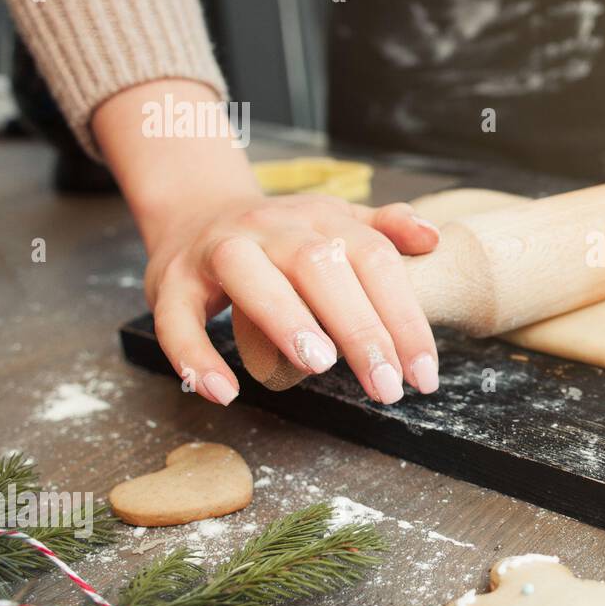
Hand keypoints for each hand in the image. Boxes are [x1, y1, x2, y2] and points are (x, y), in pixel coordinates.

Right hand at [143, 193, 441, 406]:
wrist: (195, 213)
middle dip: (359, 327)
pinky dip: (195, 355)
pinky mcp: (170, 281)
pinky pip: (176, 318)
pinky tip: (224, 392)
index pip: (374, 260)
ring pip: (250, 276)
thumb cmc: (284, 236)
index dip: (404, 316)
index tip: (424, 374)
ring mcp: (219, 250)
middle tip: (386, 386)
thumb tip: (433, 238)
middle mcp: (272, 228)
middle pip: (320, 267)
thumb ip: (385, 230)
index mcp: (322, 218)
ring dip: (285, 318)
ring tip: (320, 365)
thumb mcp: (337, 222)